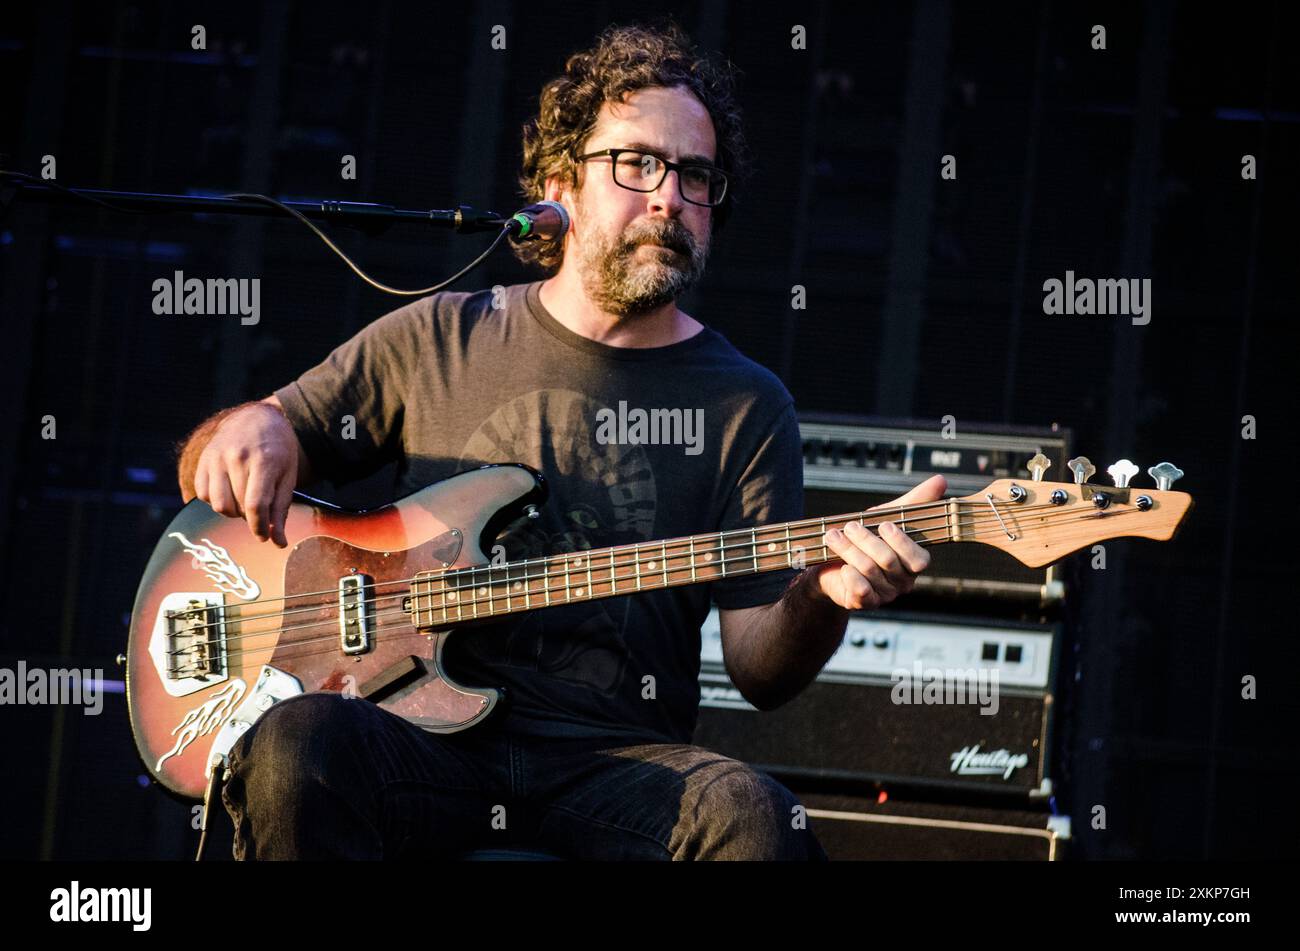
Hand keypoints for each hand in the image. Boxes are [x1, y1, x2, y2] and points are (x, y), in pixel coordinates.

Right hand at [192, 402, 299, 546]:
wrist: (258, 419)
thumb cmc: (278, 452)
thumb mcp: (288, 477)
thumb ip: (281, 510)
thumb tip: (279, 543)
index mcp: (264, 461)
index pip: (255, 505)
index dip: (259, 527)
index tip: (263, 536)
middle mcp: (237, 457)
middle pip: (237, 507)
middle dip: (249, 517)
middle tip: (258, 508)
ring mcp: (217, 457)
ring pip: (218, 504)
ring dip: (232, 510)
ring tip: (244, 499)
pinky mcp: (203, 459)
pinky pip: (202, 494)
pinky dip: (215, 500)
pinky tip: (229, 490)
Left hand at [812, 474, 946, 610]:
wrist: (831, 565)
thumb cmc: (865, 540)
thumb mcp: (887, 516)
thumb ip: (914, 501)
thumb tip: (941, 480)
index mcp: (913, 562)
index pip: (919, 560)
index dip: (902, 542)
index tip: (884, 524)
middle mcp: (903, 582)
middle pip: (888, 561)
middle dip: (866, 539)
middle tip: (849, 526)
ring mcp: (885, 594)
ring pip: (869, 570)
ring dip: (848, 550)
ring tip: (834, 536)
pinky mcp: (864, 603)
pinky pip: (861, 591)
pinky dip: (849, 575)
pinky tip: (841, 565)